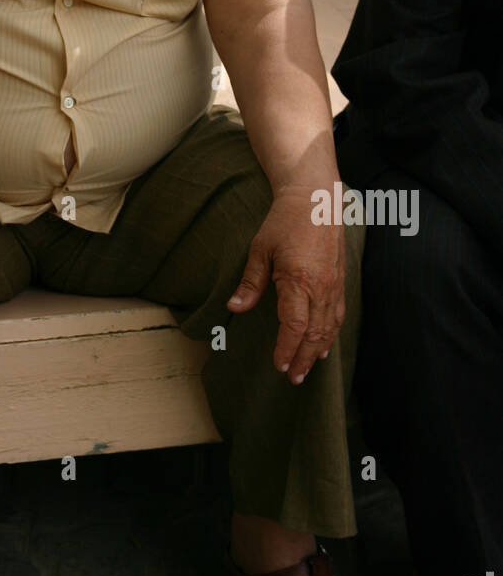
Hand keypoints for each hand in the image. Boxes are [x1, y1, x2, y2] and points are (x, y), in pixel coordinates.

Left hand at [226, 187, 345, 384]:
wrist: (315, 197)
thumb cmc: (284, 220)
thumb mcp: (261, 248)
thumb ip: (251, 281)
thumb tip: (236, 307)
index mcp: (299, 280)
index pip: (294, 326)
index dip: (286, 349)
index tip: (278, 365)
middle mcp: (322, 286)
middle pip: (314, 333)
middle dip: (303, 359)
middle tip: (293, 378)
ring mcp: (335, 284)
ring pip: (329, 327)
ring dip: (318, 350)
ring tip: (307, 369)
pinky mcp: (341, 279)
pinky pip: (339, 314)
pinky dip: (331, 333)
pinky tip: (325, 344)